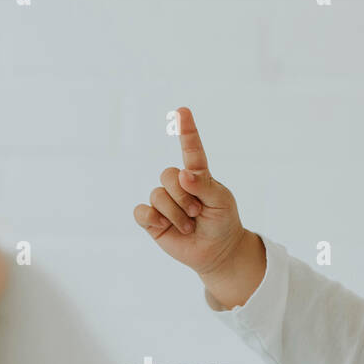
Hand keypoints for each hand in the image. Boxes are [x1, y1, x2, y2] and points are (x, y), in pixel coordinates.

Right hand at [132, 107, 249, 280]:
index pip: (191, 150)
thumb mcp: (221, 202)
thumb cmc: (222, 222)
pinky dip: (152, 218)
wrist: (216, 252)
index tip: (183, 111)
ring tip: (189, 225)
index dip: (186, 131)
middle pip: (168, 175)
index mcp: (197, 175)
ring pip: (158, 196)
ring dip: (176, 215)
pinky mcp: (152, 220)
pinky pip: (141, 212)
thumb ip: (204, 186)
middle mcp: (178, 184)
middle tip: (197, 213)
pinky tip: (164, 226)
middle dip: (183, 197)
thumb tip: (183, 174)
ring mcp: (163, 201)